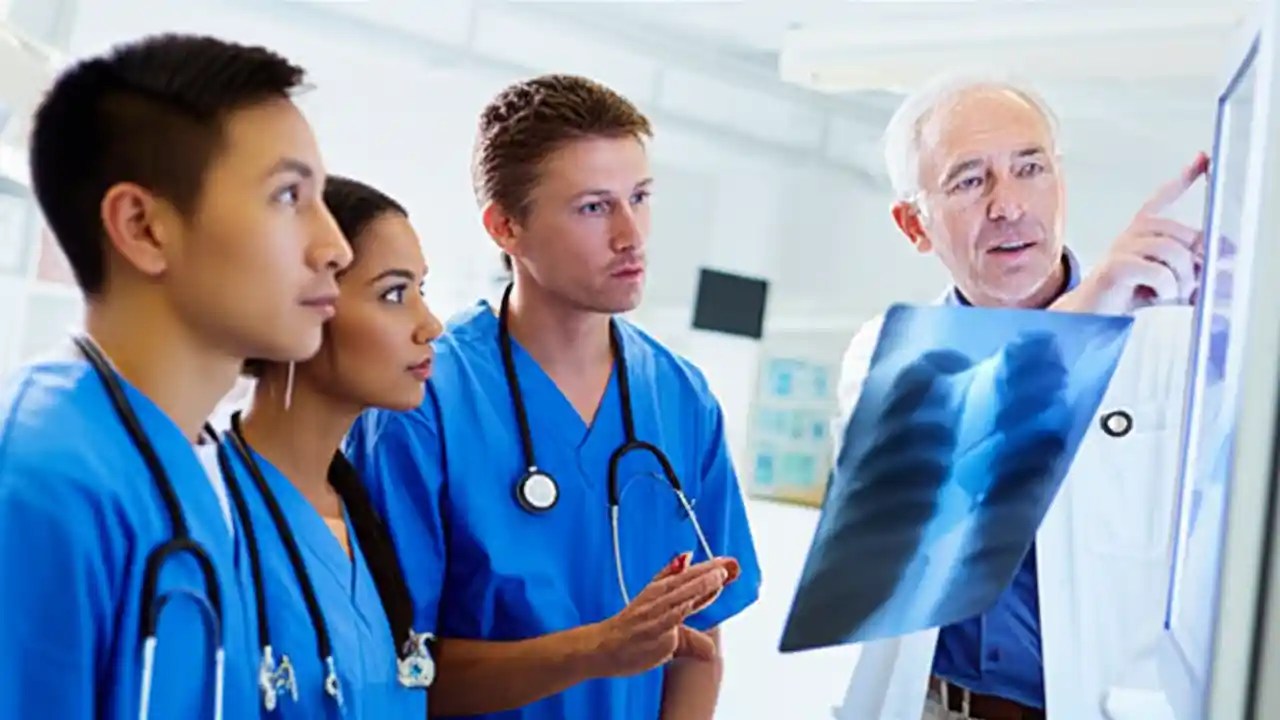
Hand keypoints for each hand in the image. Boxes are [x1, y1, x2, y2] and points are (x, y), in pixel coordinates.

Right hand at [589, 553, 737, 676]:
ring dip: (699, 585)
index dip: (710, 568)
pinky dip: (678, 609)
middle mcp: (657, 598)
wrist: (602, 646)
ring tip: (718, 575)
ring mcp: (653, 614)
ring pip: (679, 597)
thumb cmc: (631, 626)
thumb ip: (671, 576)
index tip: (730, 561)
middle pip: (686, 581)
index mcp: (660, 588)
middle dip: (710, 572)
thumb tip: (687, 555)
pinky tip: (691, 602)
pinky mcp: (649, 631)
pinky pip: (666, 620)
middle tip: (730, 564)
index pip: (689, 576)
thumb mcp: (652, 595)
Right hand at [1053, 152, 1208, 314]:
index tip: (1203, 158)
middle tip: (1189, 287)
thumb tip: (1220, 255)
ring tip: (1171, 295)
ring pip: (1173, 252)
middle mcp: (1133, 233)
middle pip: (1183, 235)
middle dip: (1195, 264)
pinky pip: (1159, 272)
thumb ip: (1192, 264)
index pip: (1164, 198)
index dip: (1185, 177)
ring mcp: (1123, 247)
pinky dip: (1166, 289)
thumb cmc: (1128, 296)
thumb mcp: (1167, 278)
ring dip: (1181, 281)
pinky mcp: (1116, 266)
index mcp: (1143, 232)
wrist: (1093, 316)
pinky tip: (1156, 297)